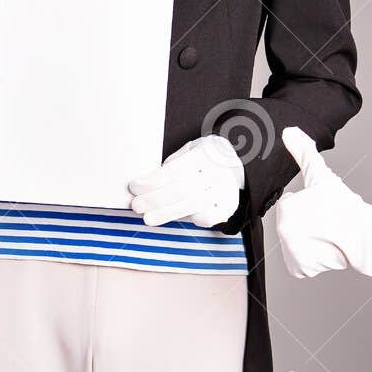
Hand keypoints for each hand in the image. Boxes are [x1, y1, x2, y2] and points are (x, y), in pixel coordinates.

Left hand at [126, 135, 243, 227]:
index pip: (175, 169)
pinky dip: (200, 219)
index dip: (153, 180)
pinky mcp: (229, 206)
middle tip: (136, 206)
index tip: (134, 187)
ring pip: (193, 204)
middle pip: (182, 188)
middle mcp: (216, 171)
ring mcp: (225, 189)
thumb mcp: (189, 151)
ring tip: (148, 218)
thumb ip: (172, 165)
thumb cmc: (202, 158)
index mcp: (204, 154)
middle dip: (156, 199)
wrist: (237, 162)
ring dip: (168, 213)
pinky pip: (214, 216)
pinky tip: (186, 220)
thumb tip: (142, 185)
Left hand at [272, 127, 371, 287]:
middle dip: (305, 221)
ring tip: (325, 233)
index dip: (306, 203)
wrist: (364, 237)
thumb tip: (288, 132)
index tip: (321, 206)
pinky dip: (308, 258)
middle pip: (289, 223)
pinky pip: (298, 262)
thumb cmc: (345, 206)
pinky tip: (323, 246)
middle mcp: (284, 233)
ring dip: (306, 239)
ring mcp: (291, 253)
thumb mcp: (322, 175)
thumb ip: (303, 152)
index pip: (288, 204)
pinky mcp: (299, 269)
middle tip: (325, 219)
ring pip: (293, 242)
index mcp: (287, 210)